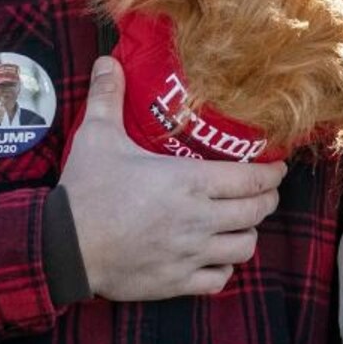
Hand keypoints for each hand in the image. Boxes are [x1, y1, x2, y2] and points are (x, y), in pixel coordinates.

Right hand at [56, 58, 286, 301]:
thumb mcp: (97, 137)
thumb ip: (108, 98)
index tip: (278, 168)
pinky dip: (223, 269)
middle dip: (266, 200)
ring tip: (240, 224)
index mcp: (190, 182)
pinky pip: (219, 280)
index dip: (273, 173)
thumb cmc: (86, 191)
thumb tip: (108, 61)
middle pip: (257, 212)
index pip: (252, 179)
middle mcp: (200, 219)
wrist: (65, 247)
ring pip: (245, 247)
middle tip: (263, 192)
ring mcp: (191, 253)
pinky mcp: (178, 282)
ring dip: (247, 233)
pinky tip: (214, 258)